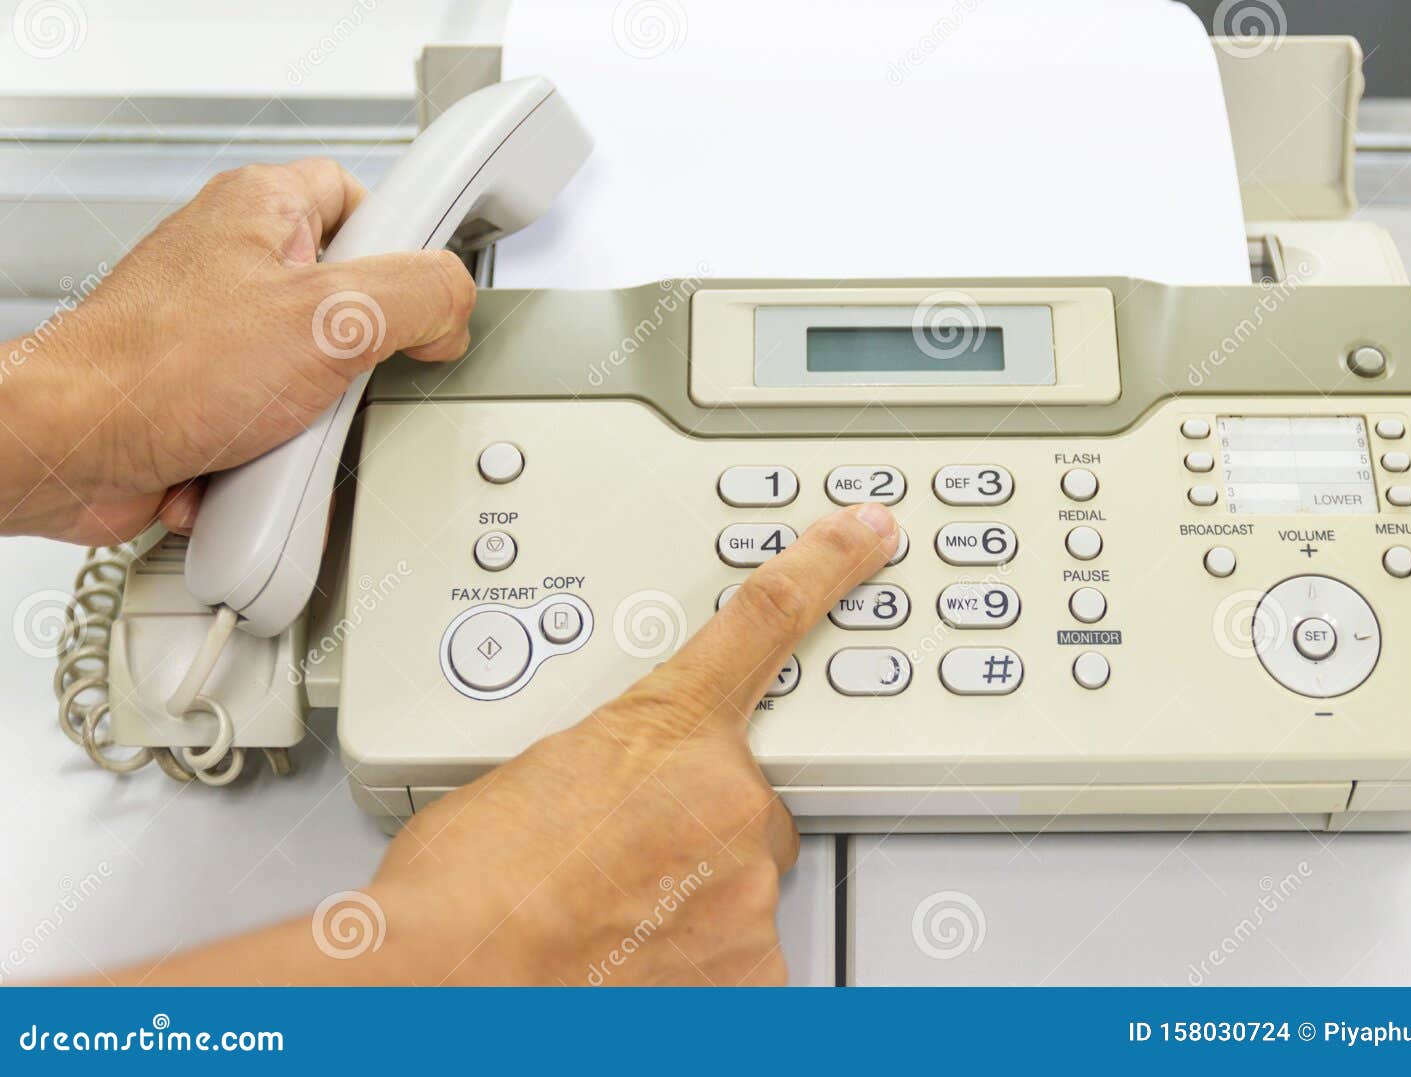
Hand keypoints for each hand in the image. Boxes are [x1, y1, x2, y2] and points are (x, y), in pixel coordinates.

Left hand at [0, 160, 475, 543]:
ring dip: (315, 418)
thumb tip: (452, 305)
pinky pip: (276, 420)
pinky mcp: (207, 393)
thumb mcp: (332, 320)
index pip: (370, 199)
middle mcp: (236, 261)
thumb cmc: (156, 372)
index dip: (408, 251)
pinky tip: (253, 454)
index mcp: (262, 208)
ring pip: (318, 373)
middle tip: (350, 374)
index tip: (428, 297)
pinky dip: (273, 450)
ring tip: (291, 425)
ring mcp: (220, 332)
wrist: (70, 451)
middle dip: (361, 359)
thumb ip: (418, 294)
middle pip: (353, 300)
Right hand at [109, 504, 898, 986]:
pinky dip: (696, 970)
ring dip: (690, 904)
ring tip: (602, 924)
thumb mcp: (539, 775)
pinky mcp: (753, 972)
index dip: (828, 567)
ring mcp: (750, 889)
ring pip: (745, 888)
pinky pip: (744, 965)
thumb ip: (616, 763)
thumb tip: (620, 796)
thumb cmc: (466, 882)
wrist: (448, 972)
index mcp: (674, 727)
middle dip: (697, 829)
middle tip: (617, 862)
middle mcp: (731, 800)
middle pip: (750, 805)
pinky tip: (630, 970)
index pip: (769, 620)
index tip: (867, 533)